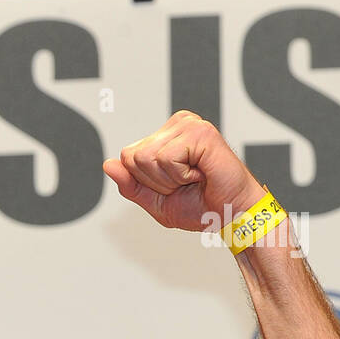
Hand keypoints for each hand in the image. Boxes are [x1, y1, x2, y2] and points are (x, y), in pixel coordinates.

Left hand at [103, 110, 264, 232]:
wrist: (231, 214)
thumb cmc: (200, 206)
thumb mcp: (154, 201)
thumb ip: (130, 185)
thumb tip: (107, 165)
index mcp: (165, 135)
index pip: (126, 156)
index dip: (145, 182)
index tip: (174, 185)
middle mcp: (176, 124)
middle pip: (133, 156)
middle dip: (155, 181)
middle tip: (185, 183)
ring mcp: (189, 124)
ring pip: (146, 158)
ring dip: (169, 179)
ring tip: (194, 178)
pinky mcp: (200, 132)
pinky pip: (166, 159)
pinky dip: (181, 175)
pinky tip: (200, 173)